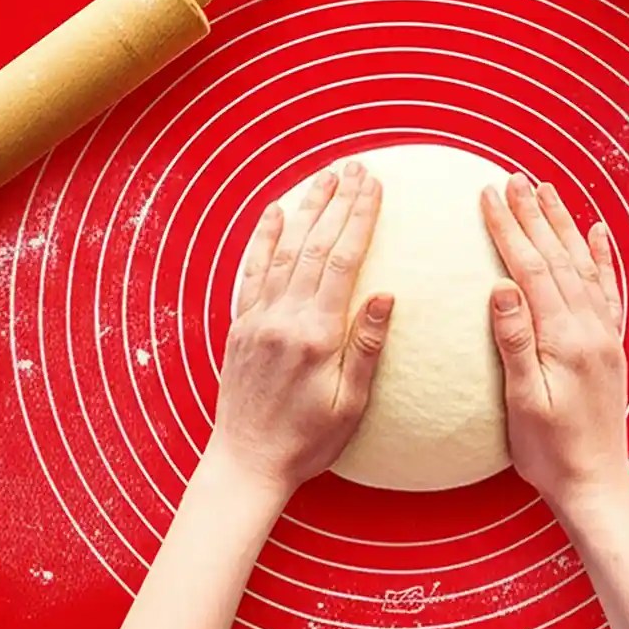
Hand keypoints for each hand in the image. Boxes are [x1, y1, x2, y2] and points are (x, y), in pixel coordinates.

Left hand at [211, 160, 393, 492]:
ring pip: (283, 250)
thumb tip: (387, 294)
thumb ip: (367, 346)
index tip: (375, 186)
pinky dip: (263, 238)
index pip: (341, 261)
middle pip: (313, 245)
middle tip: (356, 166)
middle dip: (337, 201)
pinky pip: (251, 272)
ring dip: (306, 209)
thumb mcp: (350, 403)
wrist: (247, 462)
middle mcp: (282, 318)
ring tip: (326, 176)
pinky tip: (276, 212)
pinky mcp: (240, 326)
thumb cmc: (307, 441)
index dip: (359, 218)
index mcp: (316, 335)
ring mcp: (257, 318)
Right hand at [481, 174, 628, 506]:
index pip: (532, 269)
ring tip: (546, 190)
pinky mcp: (611, 345)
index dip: (509, 229)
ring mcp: (604, 334)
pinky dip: (603, 257)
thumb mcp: (522, 401)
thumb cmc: (549, 451)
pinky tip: (598, 232)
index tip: (489, 196)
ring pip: (584, 264)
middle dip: (533, 215)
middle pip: (558, 257)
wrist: (596, 483)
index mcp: (565, 339)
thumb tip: (502, 289)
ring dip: (563, 224)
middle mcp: (591, 328)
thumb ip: (515, 343)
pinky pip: (610, 289)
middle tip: (512, 177)